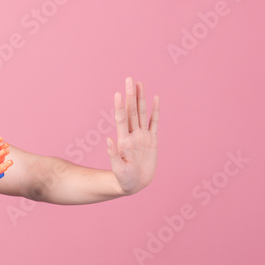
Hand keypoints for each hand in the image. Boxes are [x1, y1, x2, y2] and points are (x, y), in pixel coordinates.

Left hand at [107, 76, 158, 195]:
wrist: (133, 185)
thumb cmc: (123, 180)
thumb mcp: (118, 170)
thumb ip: (113, 156)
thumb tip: (109, 140)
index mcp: (124, 141)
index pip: (121, 119)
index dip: (120, 106)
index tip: (118, 93)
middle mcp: (132, 135)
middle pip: (131, 111)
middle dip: (131, 95)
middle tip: (129, 79)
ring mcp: (142, 137)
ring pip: (142, 113)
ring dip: (140, 99)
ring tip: (139, 83)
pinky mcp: (152, 141)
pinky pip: (154, 123)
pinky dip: (155, 111)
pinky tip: (155, 99)